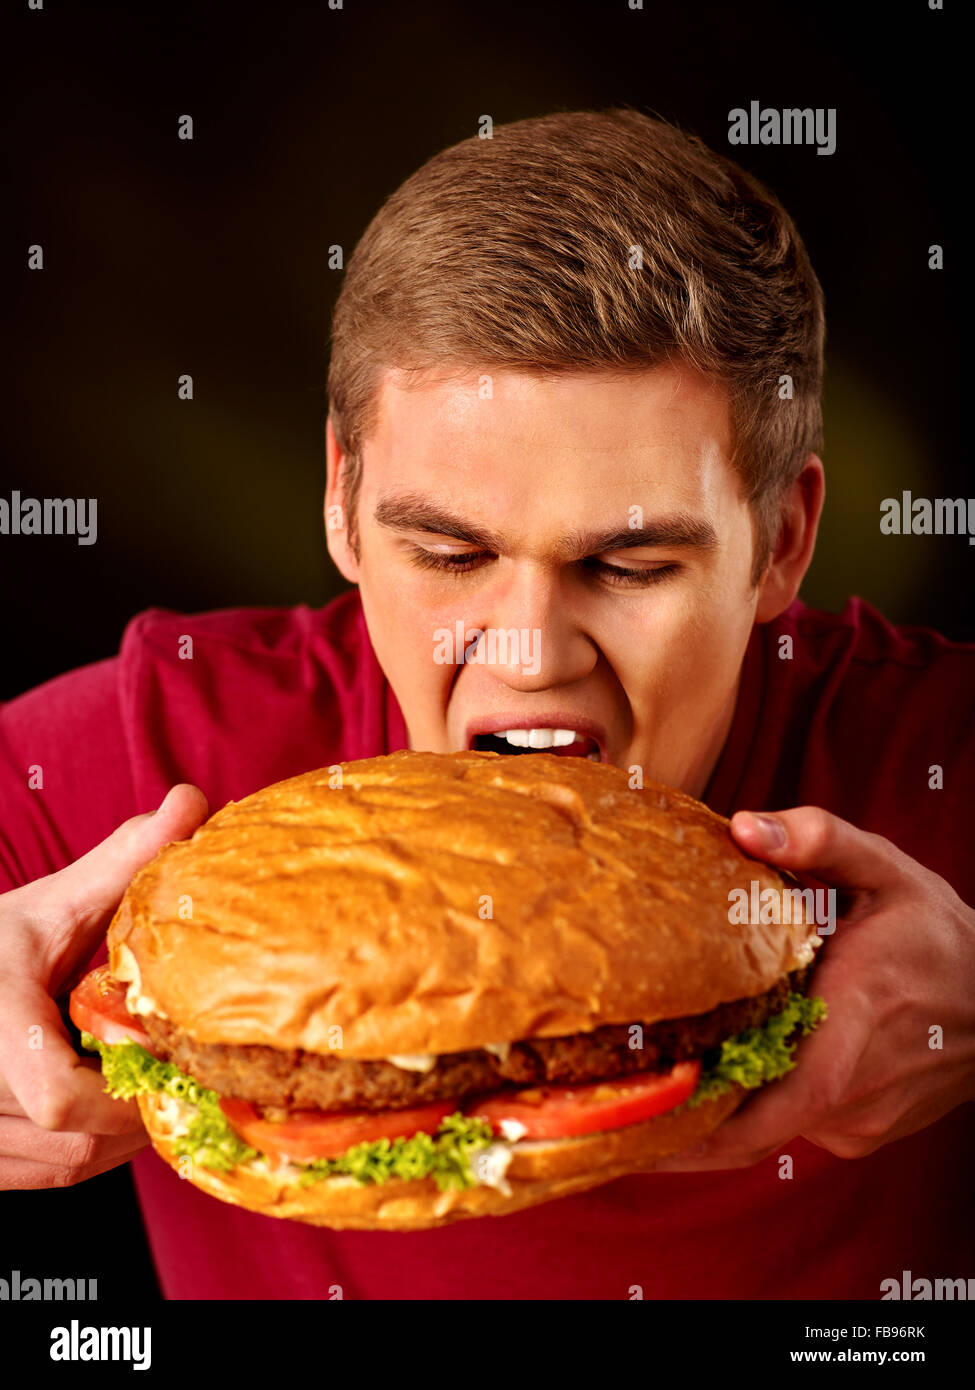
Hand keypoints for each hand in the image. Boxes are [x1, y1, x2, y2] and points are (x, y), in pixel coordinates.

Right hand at [0, 784, 207, 1188]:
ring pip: (70, 1164)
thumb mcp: (51, 904)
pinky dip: (92, 1148)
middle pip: (79, 1137)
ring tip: (152, 1082)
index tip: (170, 1057)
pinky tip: (114, 1107)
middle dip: (142, 1106)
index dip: (128, 1090)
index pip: (60, 1095)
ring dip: (121, 1133)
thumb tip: (191, 801)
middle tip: (185, 1068)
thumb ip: (121, 863)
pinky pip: (52, 1173)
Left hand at [653, 806, 974, 1170]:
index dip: (702, 1133)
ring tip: (660, 1064)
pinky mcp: (859, 1132)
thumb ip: (819, 840)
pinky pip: (791, 1120)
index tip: (636, 1132)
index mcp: (854, 1019)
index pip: (777, 1103)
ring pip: (769, 1120)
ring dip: (719, 1099)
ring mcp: (859, 1120)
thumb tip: (743, 826)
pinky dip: (758, 1097)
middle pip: (751, 1121)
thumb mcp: (888, 869)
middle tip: (605, 1099)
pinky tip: (734, 1060)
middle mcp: (854, 1085)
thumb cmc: (939, 934)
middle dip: (681, 1116)